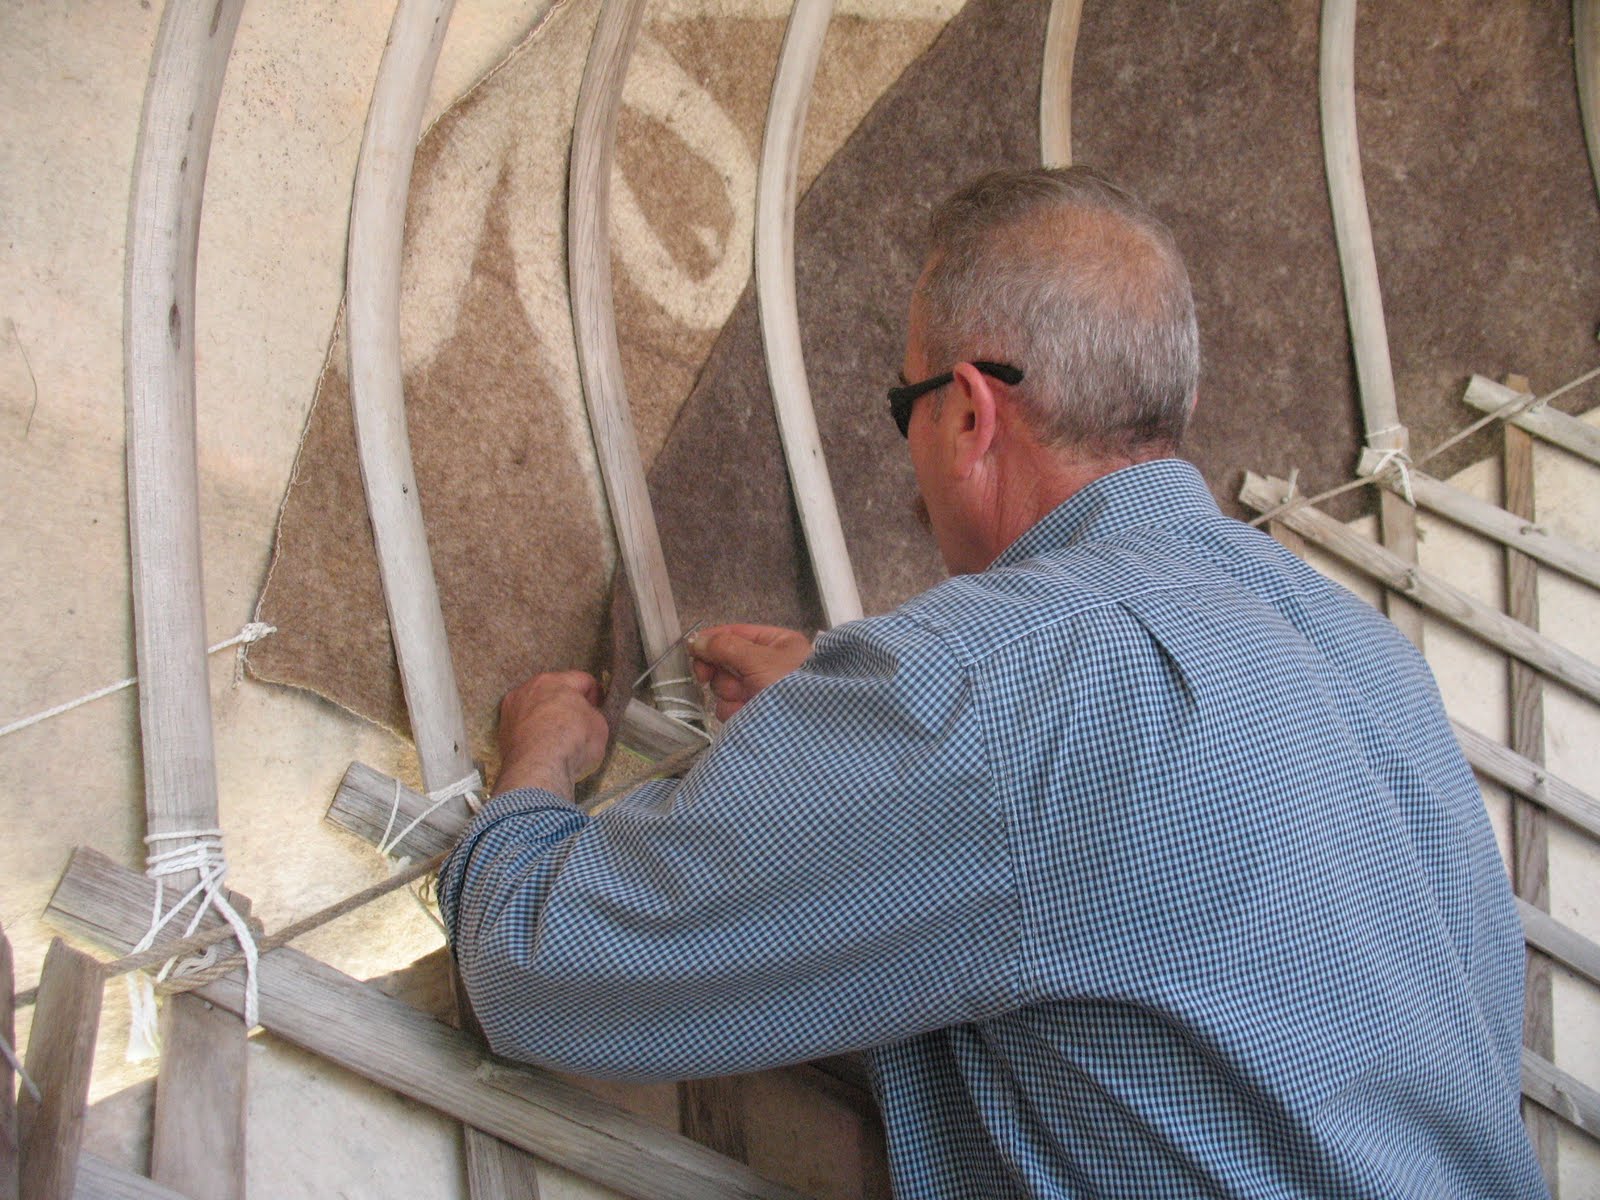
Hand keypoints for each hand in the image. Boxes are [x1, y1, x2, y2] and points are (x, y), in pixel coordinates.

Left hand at [494, 671, 609, 798]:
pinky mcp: (502, 731)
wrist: (538, 769)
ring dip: (545, 716)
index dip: (594, 694)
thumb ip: (592, 714)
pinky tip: (541, 747)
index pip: (581, 679)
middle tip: (578, 722)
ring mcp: (512, 709)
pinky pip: (522, 725)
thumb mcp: (599, 725)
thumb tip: (585, 717)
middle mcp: (529, 689)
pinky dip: (532, 732)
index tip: (598, 707)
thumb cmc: (572, 742)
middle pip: (553, 690)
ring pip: (534, 707)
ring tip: (557, 737)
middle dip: (566, 703)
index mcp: (555, 681)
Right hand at [688, 624, 810, 721]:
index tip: (693, 650)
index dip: (712, 641)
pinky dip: (734, 711)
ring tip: (748, 700)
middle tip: (711, 677)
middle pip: (725, 661)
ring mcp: (759, 690)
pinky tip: (747, 714)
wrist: (813, 728)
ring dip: (730, 694)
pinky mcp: (753, 713)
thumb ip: (726, 647)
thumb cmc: (794, 686)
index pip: (735, 634)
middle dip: (724, 673)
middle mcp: (766, 665)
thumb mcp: (761, 660)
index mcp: (775, 643)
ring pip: (724, 687)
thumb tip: (697, 640)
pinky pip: (729, 707)